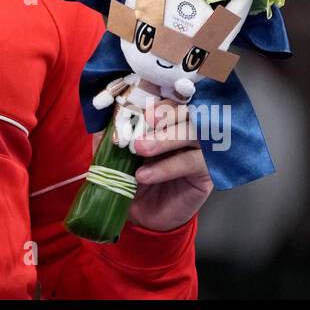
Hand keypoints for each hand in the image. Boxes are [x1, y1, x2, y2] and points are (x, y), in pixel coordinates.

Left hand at [121, 97, 212, 231]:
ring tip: (140, 149)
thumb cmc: (133, 176)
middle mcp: (188, 126)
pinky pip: (191, 162)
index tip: (140, 98)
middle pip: (187, 108)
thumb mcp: (115, 153)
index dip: (157, 94)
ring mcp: (201, 147)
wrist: (146, 214)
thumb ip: (110, 133)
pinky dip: (167, 167)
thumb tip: (102, 112)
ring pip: (193, 132)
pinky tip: (145, 175)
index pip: (168, 95)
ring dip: (166, 138)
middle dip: (166, 112)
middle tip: (146, 121)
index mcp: (167, 116)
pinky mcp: (207, 171)